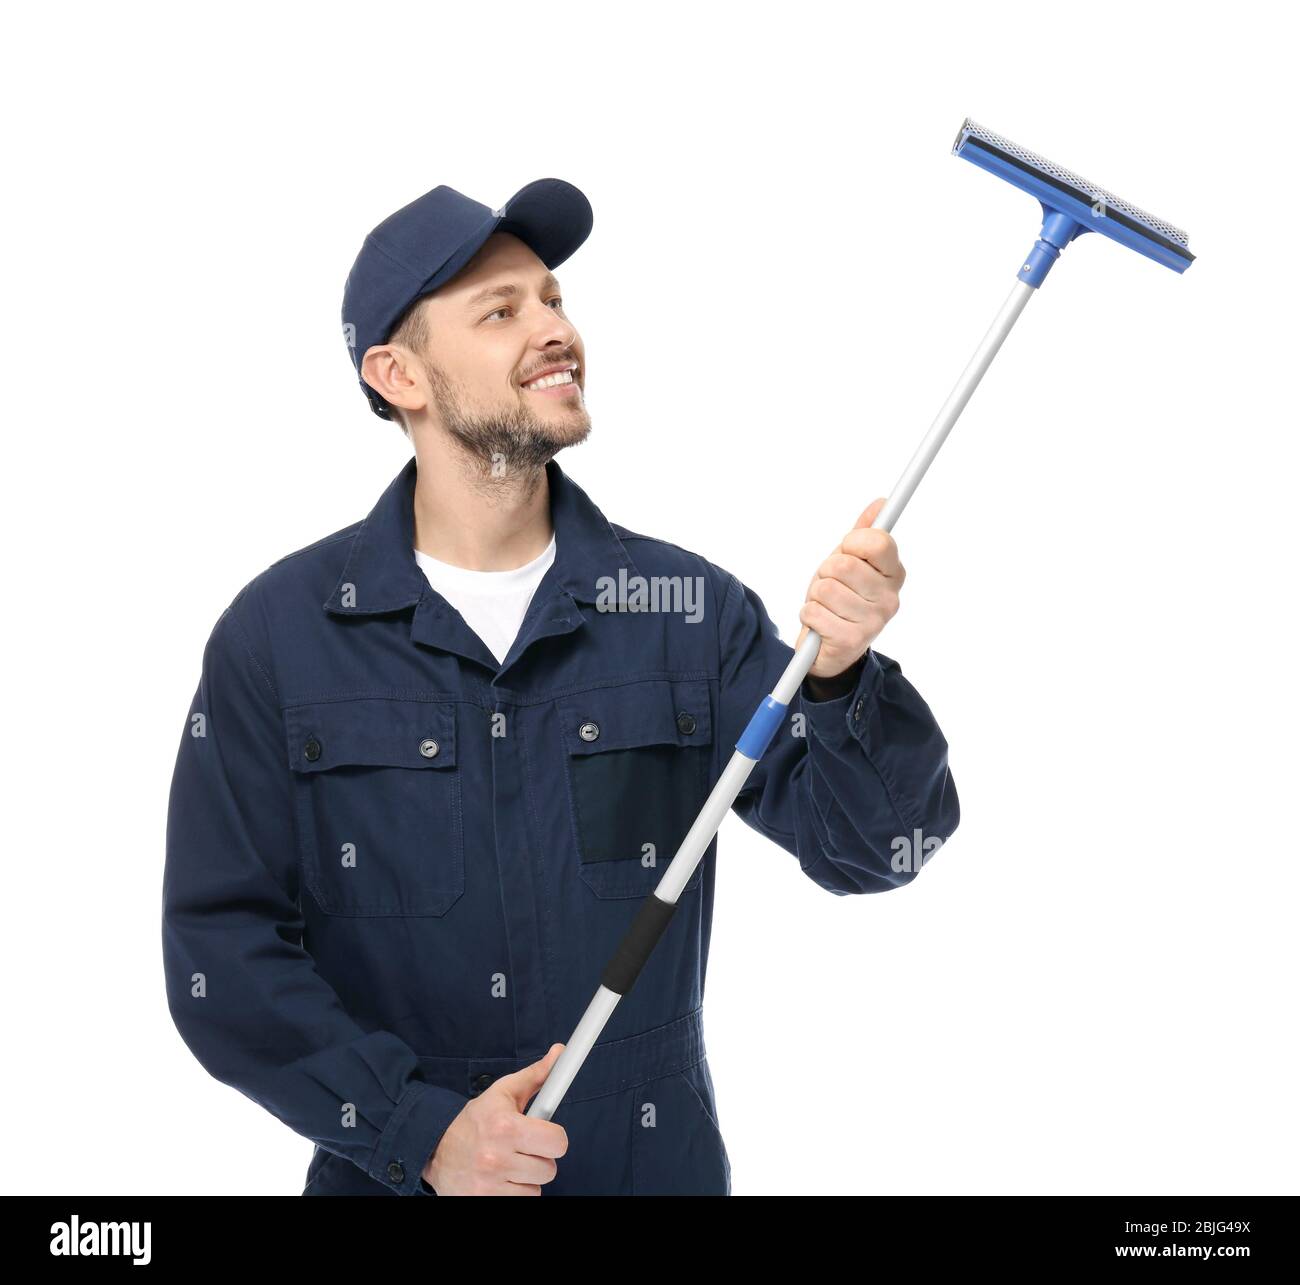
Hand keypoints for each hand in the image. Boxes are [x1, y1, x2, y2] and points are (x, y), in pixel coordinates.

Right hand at [423, 1042, 568, 1194]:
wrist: (435, 1149)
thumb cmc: (475, 1120)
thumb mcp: (503, 1093)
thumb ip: (536, 1075)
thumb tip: (560, 1053)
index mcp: (506, 1126)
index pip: (558, 1142)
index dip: (554, 1138)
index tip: (545, 1136)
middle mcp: (497, 1157)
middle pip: (550, 1169)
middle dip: (540, 1158)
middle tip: (523, 1149)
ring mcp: (489, 1184)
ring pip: (536, 1189)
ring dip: (527, 1178)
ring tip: (509, 1164)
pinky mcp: (483, 1201)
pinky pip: (521, 1202)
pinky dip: (515, 1193)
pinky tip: (502, 1180)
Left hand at [795, 497, 904, 679]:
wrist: (830, 647)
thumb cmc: (841, 597)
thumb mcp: (850, 561)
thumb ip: (863, 533)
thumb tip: (881, 503)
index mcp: (893, 573)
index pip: (877, 541)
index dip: (852, 543)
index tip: (848, 552)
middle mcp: (889, 598)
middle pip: (842, 564)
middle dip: (826, 572)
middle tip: (832, 585)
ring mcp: (873, 621)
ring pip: (825, 588)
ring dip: (816, 596)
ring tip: (826, 605)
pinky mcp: (851, 641)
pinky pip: (813, 612)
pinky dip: (809, 615)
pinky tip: (821, 623)